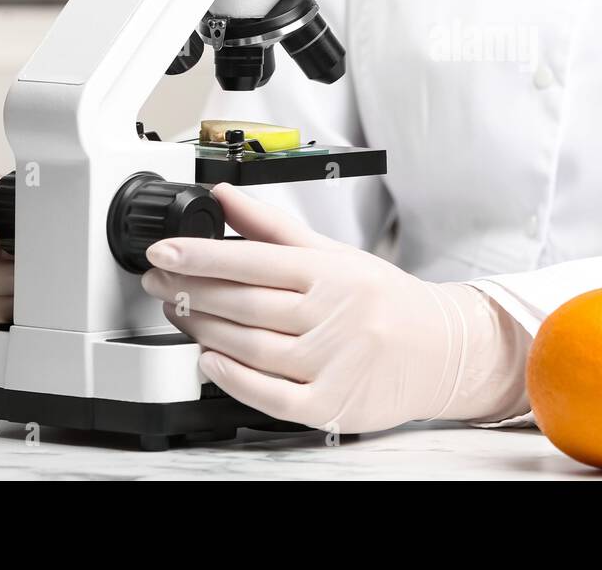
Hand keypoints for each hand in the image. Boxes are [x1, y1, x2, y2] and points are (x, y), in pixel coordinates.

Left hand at [141, 184, 529, 432]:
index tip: (164, 251)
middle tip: (159, 281)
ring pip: (252, 348)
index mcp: (333, 274)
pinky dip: (234, 380)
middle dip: (191, 292)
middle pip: (246, 304)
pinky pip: (271, 397)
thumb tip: (224, 196)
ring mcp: (334, 364)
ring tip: (178, 314)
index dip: (202, 256)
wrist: (442, 350)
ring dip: (204, 332)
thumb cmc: (386, 301)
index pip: (256, 261)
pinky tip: (209, 362)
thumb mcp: (335, 254)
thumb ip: (273, 227)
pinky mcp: (332, 405)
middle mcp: (334, 316)